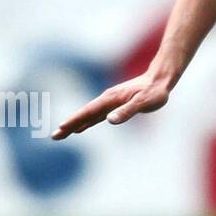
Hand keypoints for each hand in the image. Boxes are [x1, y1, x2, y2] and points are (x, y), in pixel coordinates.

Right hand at [50, 71, 172, 139]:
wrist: (161, 79)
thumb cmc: (154, 92)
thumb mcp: (143, 102)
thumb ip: (127, 111)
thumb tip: (110, 120)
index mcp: (111, 99)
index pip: (89, 112)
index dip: (75, 120)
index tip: (61, 128)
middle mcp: (107, 100)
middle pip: (84, 114)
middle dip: (69, 125)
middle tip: (54, 137)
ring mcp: (110, 102)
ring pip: (88, 115)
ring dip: (75, 124)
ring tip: (62, 134)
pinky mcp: (115, 105)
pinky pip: (96, 115)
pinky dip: (86, 122)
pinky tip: (81, 128)